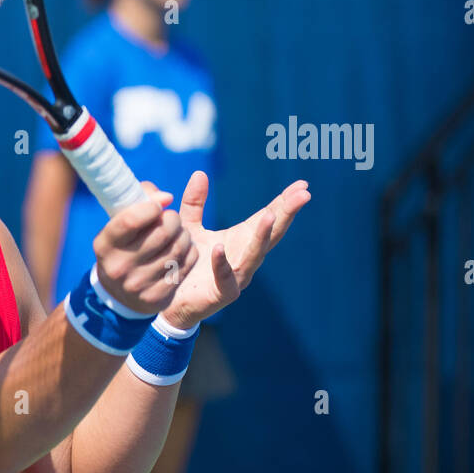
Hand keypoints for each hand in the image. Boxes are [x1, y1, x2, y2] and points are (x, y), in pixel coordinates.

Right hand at [92, 182, 197, 314]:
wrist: (119, 295)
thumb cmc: (124, 246)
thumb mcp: (120, 225)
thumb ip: (141, 200)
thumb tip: (167, 198)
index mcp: (105, 245)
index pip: (131, 220)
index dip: (151, 207)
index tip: (158, 206)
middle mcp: (119, 267)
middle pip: (162, 232)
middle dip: (173, 219)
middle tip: (172, 219)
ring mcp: (138, 284)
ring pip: (177, 248)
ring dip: (184, 235)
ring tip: (179, 233)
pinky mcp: (156, 297)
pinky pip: (186, 265)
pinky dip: (190, 252)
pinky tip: (183, 250)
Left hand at [161, 171, 310, 327]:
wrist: (169, 299)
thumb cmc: (186, 262)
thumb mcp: (190, 227)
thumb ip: (195, 203)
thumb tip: (200, 173)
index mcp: (242, 240)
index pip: (268, 217)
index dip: (284, 202)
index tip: (301, 184)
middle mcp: (245, 257)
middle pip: (271, 233)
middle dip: (286, 213)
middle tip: (303, 195)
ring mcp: (237, 277)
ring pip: (254, 255)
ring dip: (263, 235)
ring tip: (270, 215)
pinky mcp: (221, 293)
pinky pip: (223, 277)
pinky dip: (222, 263)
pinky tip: (220, 248)